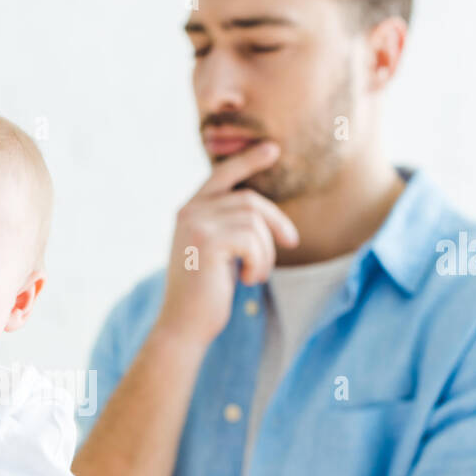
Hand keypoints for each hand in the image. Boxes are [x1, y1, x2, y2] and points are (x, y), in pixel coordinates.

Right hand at [157, 141, 299, 346]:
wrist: (183, 326)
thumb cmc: (203, 295)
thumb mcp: (214, 253)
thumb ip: (226, 226)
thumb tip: (259, 211)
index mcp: (188, 212)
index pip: (221, 175)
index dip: (248, 161)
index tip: (272, 149)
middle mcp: (189, 212)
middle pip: (249, 199)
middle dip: (276, 221)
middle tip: (291, 242)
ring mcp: (196, 224)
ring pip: (255, 221)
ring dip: (266, 251)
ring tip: (255, 274)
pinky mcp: (208, 241)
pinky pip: (253, 239)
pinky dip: (260, 262)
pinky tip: (247, 280)